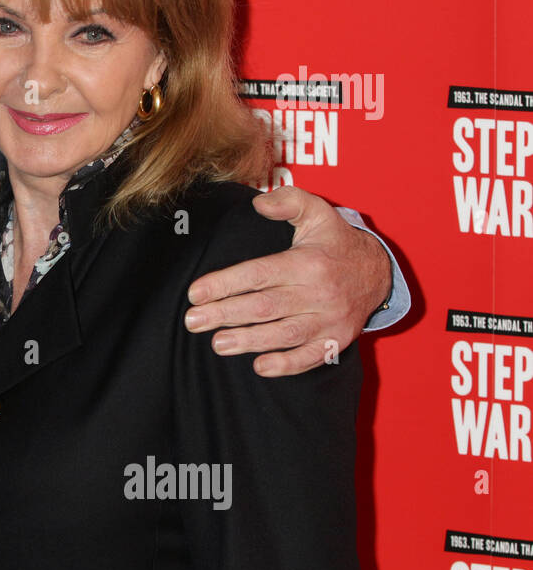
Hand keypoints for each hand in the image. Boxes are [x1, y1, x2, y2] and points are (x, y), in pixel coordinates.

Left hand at [183, 186, 390, 376]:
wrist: (377, 271)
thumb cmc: (334, 241)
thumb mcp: (317, 212)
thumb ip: (288, 202)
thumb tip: (258, 203)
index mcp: (307, 263)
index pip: (259, 274)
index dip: (225, 283)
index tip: (195, 293)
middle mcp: (319, 293)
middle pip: (265, 307)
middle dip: (225, 314)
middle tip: (192, 321)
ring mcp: (329, 319)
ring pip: (284, 334)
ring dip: (249, 341)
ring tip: (217, 343)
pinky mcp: (336, 340)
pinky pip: (311, 357)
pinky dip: (287, 365)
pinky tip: (260, 366)